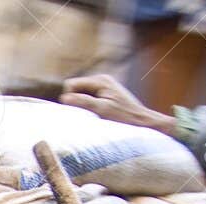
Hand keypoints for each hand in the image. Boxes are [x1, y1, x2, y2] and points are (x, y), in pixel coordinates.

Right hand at [60, 75, 175, 134]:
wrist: (142, 122)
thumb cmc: (124, 117)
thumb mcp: (101, 110)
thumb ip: (83, 102)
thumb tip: (63, 98)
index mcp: (100, 80)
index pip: (71, 85)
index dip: (70, 98)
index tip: (78, 111)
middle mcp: (101, 80)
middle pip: (75, 89)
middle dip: (76, 102)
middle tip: (86, 114)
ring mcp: (103, 87)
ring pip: (80, 95)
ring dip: (82, 106)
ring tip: (93, 115)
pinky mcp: (105, 94)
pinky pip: (87, 99)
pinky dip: (87, 107)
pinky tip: (96, 115)